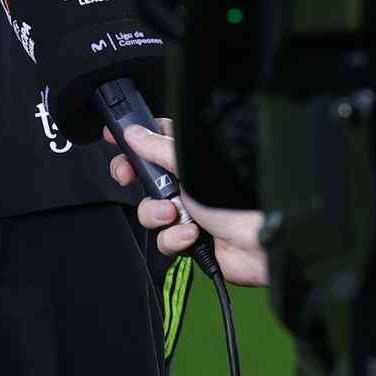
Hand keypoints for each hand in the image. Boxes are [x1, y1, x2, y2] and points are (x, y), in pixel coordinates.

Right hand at [106, 120, 268, 286]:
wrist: (262, 244)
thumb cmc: (239, 198)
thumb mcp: (191, 163)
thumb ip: (159, 148)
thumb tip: (134, 132)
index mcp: (192, 156)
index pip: (156, 140)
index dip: (134, 139)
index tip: (113, 137)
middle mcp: (189, 182)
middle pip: (145, 175)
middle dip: (134, 178)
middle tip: (127, 176)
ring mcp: (190, 211)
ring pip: (149, 211)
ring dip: (156, 214)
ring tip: (174, 214)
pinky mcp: (191, 240)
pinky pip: (165, 240)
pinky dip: (174, 238)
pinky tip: (191, 235)